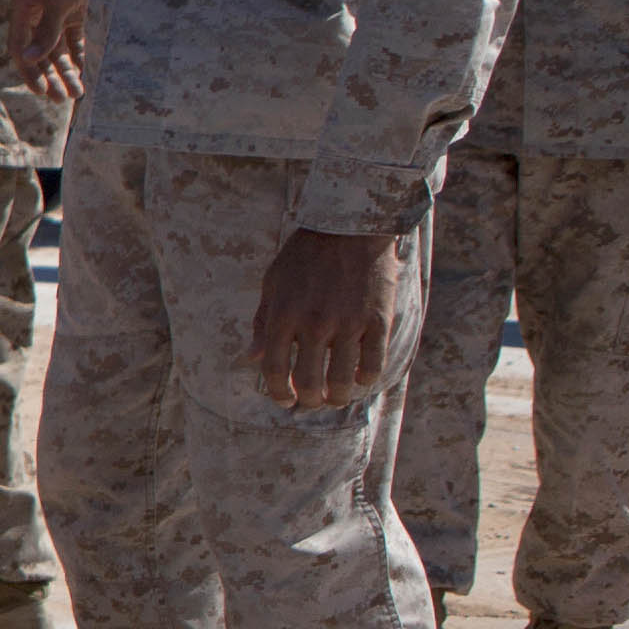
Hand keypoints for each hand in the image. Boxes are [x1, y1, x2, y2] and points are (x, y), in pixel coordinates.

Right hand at [0, 0, 96, 100]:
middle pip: (40, 54)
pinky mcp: (72, 14)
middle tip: (61, 99)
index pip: (19, 48)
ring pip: (58, 51)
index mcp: (23, 12)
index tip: (40, 90)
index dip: (28, 71)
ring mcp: (54, 16)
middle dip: (51, 77)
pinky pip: (72, 42)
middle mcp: (35, 17)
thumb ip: (46, 33)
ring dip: (66, 72)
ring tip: (76, 93)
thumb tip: (29, 60)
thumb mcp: (58, 3)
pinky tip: (82, 73)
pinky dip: (77, 57)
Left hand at [249, 225, 407, 409]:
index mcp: (283, 315)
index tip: (284, 400)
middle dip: (309, 400)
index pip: (275, 369)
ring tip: (336, 397)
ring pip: (342, 380)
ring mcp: (348, 323)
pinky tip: (361, 378)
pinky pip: (374, 362)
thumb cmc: (304, 255)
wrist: (349, 227)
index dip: (278, 392)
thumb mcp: (273, 283)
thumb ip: (262, 322)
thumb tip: (250, 357)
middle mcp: (314, 323)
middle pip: (309, 381)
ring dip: (338, 397)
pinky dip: (366, 377)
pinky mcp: (377, 319)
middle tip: (312, 402)